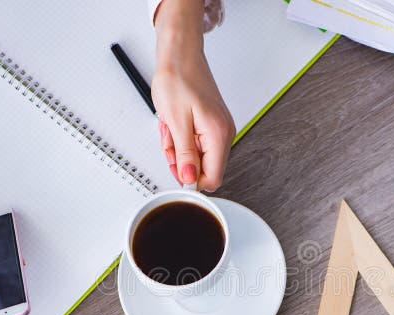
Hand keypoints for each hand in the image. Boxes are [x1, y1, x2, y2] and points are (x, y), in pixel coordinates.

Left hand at [152, 0, 235, 191]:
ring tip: (170, 126)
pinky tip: (174, 123)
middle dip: (181, 160)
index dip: (192, 180)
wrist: (179, 54)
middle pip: (203, 168)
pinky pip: (194, 143)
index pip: (212, 177)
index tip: (176, 170)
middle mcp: (224, 133)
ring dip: (178, 147)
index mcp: (218, 134)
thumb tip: (190, 180)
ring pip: (196, 156)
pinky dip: (180, 137)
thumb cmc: (178, 79)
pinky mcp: (211, 124)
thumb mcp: (176, 122)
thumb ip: (185, 155)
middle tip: (169, 140)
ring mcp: (218, 128)